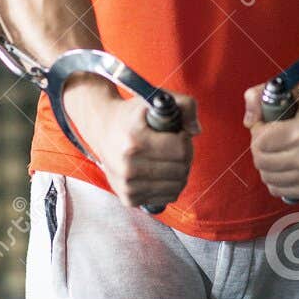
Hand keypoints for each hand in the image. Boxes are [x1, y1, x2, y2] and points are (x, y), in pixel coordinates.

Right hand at [62, 76, 199, 210]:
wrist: (102, 129)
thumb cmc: (132, 114)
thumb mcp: (155, 99)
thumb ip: (185, 105)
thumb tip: (196, 130)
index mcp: (134, 141)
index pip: (180, 150)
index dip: (185, 139)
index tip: (178, 133)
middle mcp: (128, 167)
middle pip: (181, 169)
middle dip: (185, 155)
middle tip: (176, 145)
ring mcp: (128, 186)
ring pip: (178, 186)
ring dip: (180, 171)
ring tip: (169, 157)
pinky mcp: (129, 198)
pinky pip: (167, 197)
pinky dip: (171, 184)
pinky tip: (162, 171)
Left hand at [243, 54, 298, 200]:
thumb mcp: (289, 92)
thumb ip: (259, 95)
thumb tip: (248, 122)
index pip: (260, 143)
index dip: (257, 132)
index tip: (265, 125)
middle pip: (262, 162)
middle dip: (259, 149)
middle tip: (268, 138)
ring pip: (267, 178)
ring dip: (266, 164)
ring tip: (278, 150)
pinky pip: (278, 190)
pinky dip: (276, 178)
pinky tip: (286, 164)